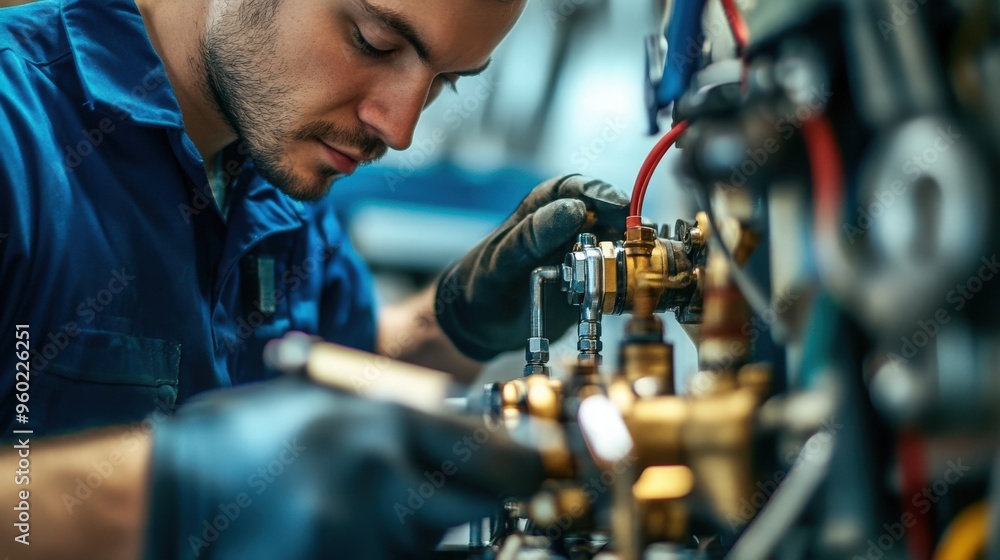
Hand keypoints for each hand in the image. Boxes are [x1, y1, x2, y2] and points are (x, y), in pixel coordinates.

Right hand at [145, 376, 543, 558]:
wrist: (161, 500)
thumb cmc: (238, 443)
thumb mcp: (323, 403)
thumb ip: (398, 420)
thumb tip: (461, 434)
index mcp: (382, 428)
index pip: (496, 455)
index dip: (520, 466)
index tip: (526, 472)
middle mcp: (386, 489)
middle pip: (483, 511)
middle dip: (479, 506)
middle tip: (454, 500)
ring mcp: (367, 548)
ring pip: (442, 553)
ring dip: (425, 539)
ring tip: (369, 518)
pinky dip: (397, 556)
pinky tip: (361, 540)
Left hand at [435, 174, 628, 360]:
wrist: (482, 326)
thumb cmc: (483, 286)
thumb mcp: (501, 261)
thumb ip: (532, 236)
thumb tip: (575, 208)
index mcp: (540, 209)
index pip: (575, 188)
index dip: (600, 193)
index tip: (617, 205)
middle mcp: (567, 226)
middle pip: (606, 214)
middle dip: (624, 223)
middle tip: (634, 237)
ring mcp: (583, 252)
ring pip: (617, 242)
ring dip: (629, 250)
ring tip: (638, 261)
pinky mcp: (593, 281)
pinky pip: (617, 273)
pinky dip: (628, 276)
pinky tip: (634, 282)